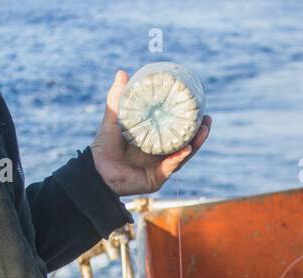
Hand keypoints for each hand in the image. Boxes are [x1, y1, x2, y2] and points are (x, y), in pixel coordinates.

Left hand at [91, 69, 211, 196]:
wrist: (95, 170)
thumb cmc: (104, 146)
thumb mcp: (113, 117)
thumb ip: (118, 97)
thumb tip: (122, 72)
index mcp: (153, 142)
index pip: (176, 132)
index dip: (189, 122)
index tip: (199, 108)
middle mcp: (159, 155)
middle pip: (185, 144)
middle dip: (198, 133)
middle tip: (207, 119)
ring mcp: (160, 168)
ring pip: (183, 156)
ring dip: (195, 144)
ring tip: (203, 130)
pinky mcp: (156, 179)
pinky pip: (170, 167)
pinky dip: (179, 158)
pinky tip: (187, 148)